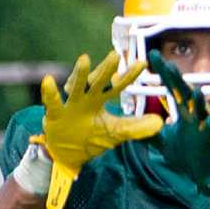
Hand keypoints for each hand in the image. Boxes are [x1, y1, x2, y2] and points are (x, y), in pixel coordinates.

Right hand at [35, 49, 159, 208]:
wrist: (67, 153)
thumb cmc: (91, 137)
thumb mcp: (116, 133)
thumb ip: (135, 127)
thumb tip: (160, 123)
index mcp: (101, 101)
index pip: (117, 87)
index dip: (128, 76)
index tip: (142, 64)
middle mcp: (86, 99)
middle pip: (97, 82)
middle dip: (105, 70)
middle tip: (115, 55)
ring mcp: (70, 105)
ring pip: (76, 88)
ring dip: (79, 75)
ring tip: (84, 59)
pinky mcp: (55, 114)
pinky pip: (53, 102)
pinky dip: (50, 93)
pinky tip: (49, 81)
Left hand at [148, 50, 209, 195]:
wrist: (200, 173)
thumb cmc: (185, 154)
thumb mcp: (162, 141)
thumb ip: (148, 131)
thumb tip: (129, 125)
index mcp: (182, 112)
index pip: (171, 87)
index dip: (163, 73)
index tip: (153, 57)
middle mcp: (193, 115)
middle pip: (184, 93)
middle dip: (177, 79)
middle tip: (168, 64)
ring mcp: (202, 127)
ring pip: (200, 111)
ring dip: (198, 101)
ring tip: (195, 90)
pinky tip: (209, 120)